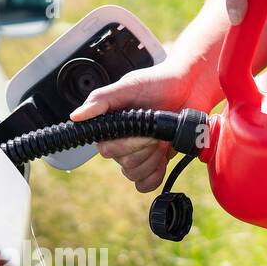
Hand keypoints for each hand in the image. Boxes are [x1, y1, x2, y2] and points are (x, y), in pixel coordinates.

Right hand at [70, 59, 212, 192]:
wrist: (191, 87)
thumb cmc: (159, 82)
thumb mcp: (129, 85)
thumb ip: (101, 100)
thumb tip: (75, 116)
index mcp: (111, 126)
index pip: (106, 150)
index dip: (127, 145)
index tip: (144, 132)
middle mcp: (121, 142)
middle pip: (123, 164)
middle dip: (145, 149)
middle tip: (158, 132)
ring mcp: (139, 154)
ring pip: (134, 175)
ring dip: (153, 160)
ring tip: (163, 139)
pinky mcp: (155, 162)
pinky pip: (145, 184)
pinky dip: (155, 176)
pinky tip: (163, 161)